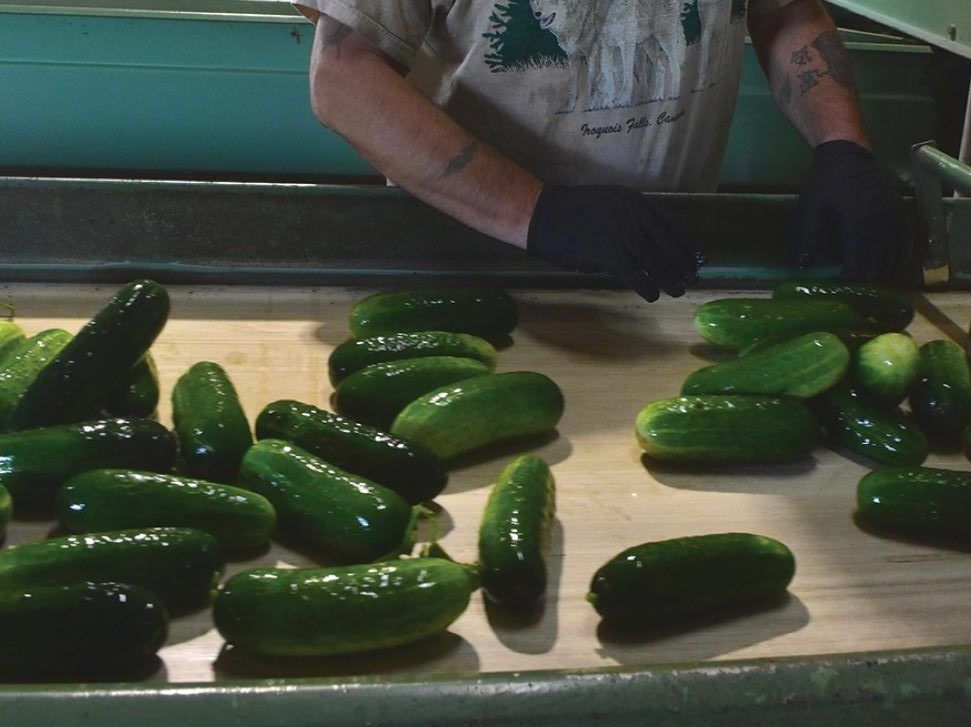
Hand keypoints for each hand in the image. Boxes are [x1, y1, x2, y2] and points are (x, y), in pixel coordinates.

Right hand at [526, 185, 703, 301]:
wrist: (542, 214)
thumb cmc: (572, 211)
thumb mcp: (608, 203)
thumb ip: (630, 217)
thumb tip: (650, 241)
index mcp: (634, 201)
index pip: (671, 224)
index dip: (687, 243)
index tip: (698, 257)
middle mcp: (632, 215)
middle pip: (666, 243)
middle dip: (682, 262)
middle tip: (693, 277)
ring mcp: (620, 234)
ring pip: (654, 260)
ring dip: (670, 277)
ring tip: (680, 289)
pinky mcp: (607, 254)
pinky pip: (634, 274)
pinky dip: (647, 286)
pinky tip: (654, 295)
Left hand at [794, 140, 907, 282]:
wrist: (847, 156)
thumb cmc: (824, 184)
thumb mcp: (809, 210)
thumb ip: (806, 239)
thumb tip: (802, 267)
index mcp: (856, 222)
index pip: (857, 262)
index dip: (852, 281)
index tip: (845, 294)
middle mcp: (879, 222)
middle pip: (878, 263)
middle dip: (869, 282)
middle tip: (859, 297)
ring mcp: (892, 217)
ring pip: (893, 255)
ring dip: (884, 274)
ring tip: (873, 289)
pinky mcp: (899, 213)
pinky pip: (904, 242)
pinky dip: (898, 259)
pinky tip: (891, 270)